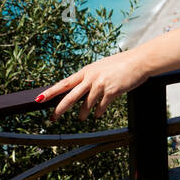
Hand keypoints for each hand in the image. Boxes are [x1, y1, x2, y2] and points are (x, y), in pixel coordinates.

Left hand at [35, 48, 149, 121]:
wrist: (140, 61)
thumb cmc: (123, 63)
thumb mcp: (103, 67)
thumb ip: (92, 77)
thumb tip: (83, 87)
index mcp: (87, 70)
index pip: (65, 83)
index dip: (51, 91)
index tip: (39, 98)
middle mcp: (91, 77)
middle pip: (70, 95)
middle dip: (60, 108)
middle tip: (53, 118)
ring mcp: (101, 84)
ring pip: (86, 103)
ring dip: (83, 112)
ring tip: (82, 118)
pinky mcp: (112, 90)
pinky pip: (101, 105)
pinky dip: (98, 111)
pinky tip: (97, 115)